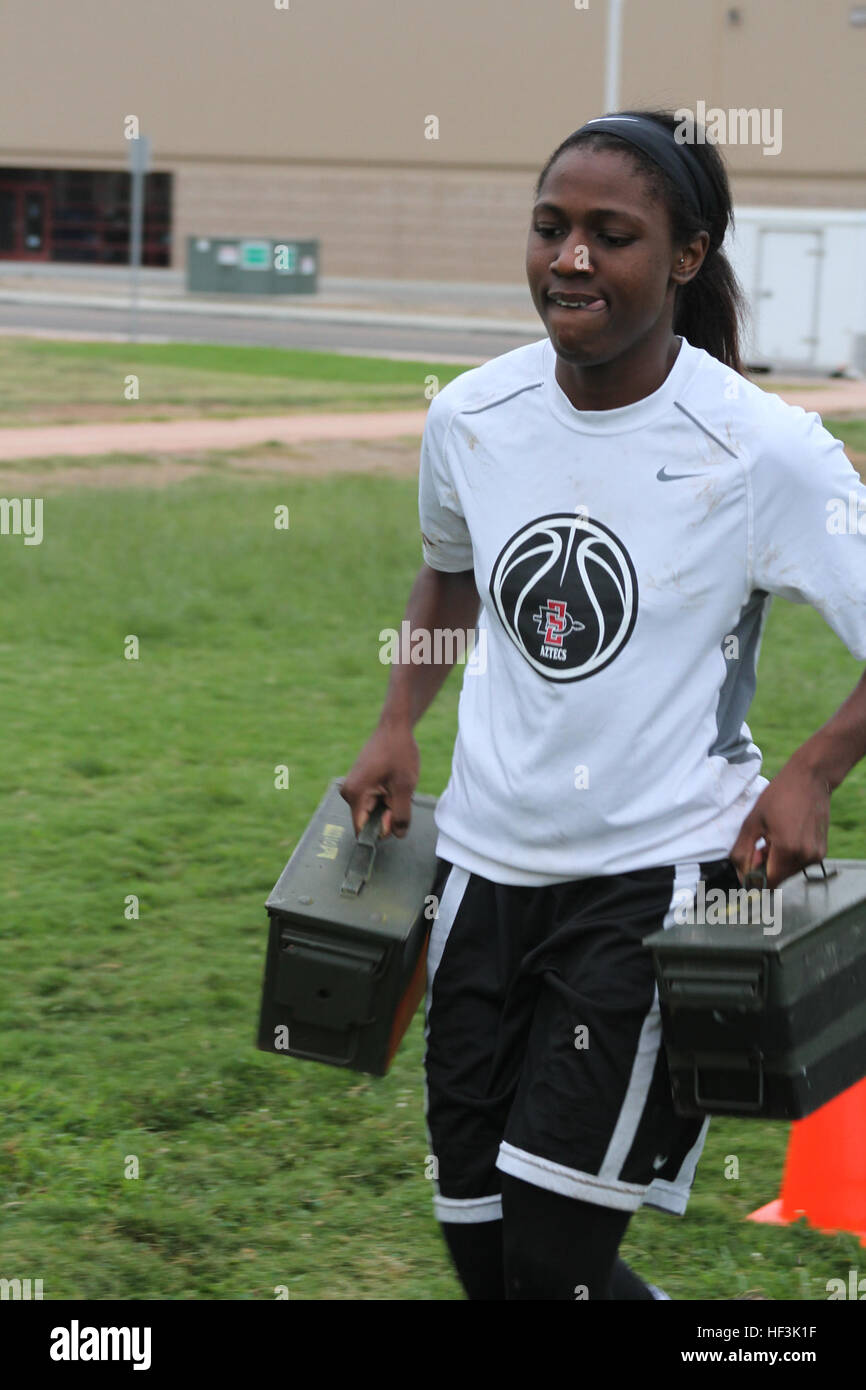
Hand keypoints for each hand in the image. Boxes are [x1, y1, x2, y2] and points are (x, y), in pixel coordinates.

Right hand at [339, 719, 419, 839]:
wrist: (394, 727)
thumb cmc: (399, 753)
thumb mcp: (405, 787)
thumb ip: (401, 815)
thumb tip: (398, 835)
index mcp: (355, 794)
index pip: (363, 830)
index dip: (381, 828)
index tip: (394, 809)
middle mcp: (348, 793)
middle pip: (368, 821)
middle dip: (387, 814)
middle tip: (399, 793)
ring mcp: (352, 787)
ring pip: (373, 811)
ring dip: (388, 804)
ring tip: (396, 784)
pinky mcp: (358, 783)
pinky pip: (372, 801)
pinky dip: (386, 796)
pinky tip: (392, 780)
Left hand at [729, 758, 830, 888]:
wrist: (811, 778)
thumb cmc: (780, 795)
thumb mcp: (752, 822)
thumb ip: (743, 851)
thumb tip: (741, 874)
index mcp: (787, 850)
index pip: (768, 882)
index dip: (755, 875)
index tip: (750, 860)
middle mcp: (806, 857)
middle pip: (779, 878)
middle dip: (766, 867)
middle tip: (761, 843)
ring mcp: (816, 855)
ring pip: (789, 872)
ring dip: (778, 861)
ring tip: (775, 837)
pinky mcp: (822, 851)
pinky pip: (800, 863)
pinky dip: (790, 856)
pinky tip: (787, 836)